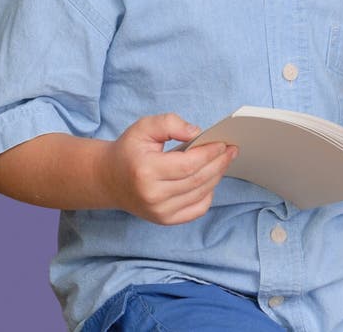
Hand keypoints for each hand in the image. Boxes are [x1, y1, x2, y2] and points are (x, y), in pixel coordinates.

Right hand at [100, 113, 237, 224]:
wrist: (110, 179)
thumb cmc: (129, 150)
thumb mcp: (144, 127)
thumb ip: (170, 123)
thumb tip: (196, 133)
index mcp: (146, 171)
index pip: (188, 164)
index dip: (210, 153)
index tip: (223, 143)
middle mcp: (153, 196)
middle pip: (198, 179)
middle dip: (219, 163)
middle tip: (232, 150)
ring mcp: (160, 212)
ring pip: (200, 194)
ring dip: (217, 176)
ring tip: (224, 161)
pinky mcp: (165, 220)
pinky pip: (197, 209)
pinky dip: (208, 194)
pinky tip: (210, 179)